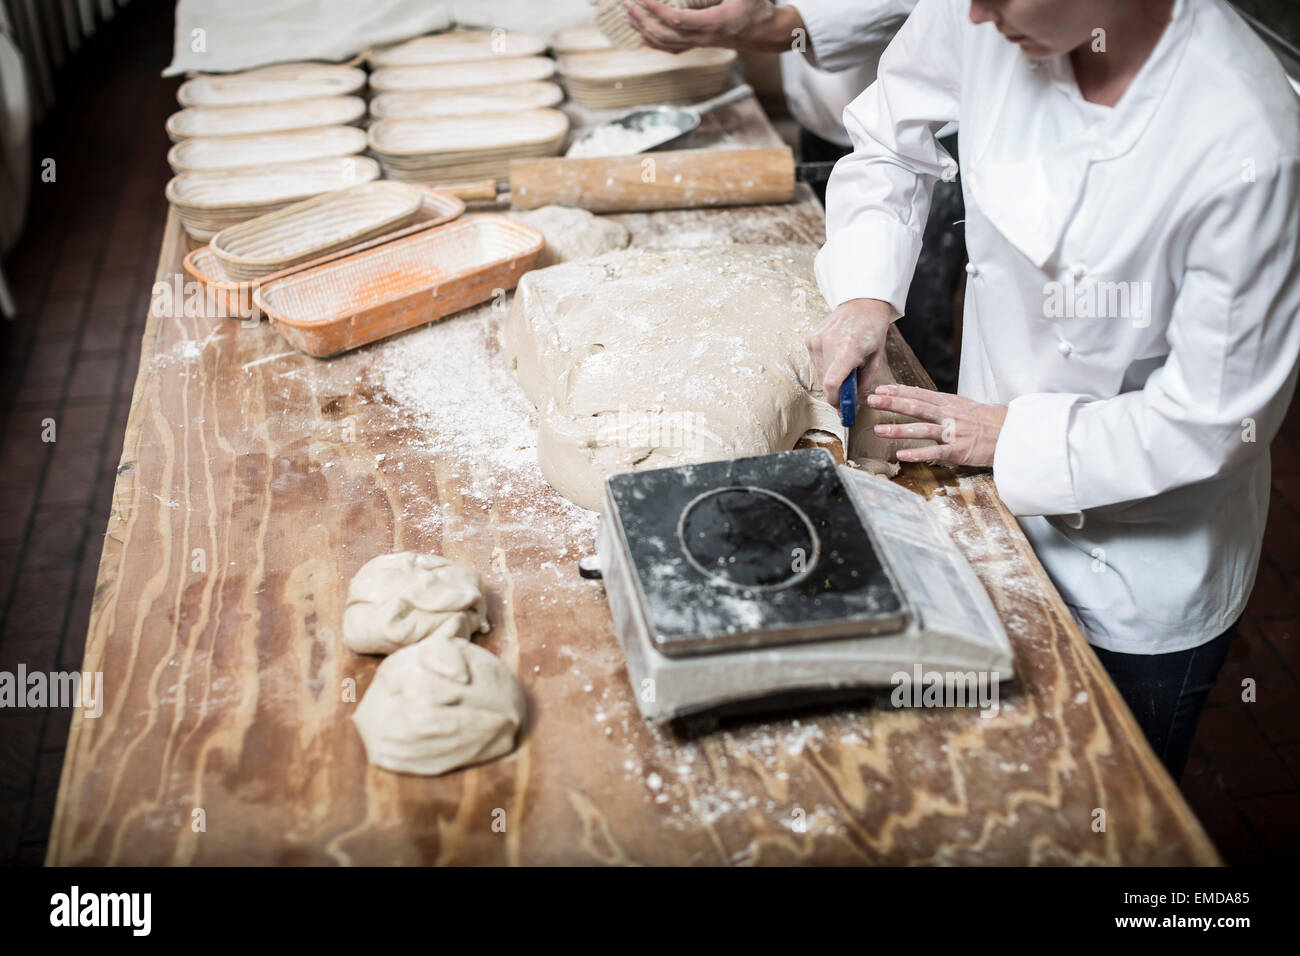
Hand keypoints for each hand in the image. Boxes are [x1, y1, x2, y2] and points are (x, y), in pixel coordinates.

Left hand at [621, 0, 804, 53]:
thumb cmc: (758, 6)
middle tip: (625, 3)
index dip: (656, 9)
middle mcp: (705, 37)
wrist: (767, 32)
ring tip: (626, 16)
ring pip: (666, 43)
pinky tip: (640, 36)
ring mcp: (701, 44)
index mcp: (714, 23)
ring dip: (643, 29)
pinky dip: (653, 43)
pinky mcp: (700, 44)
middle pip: (665, 34)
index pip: (677, 20)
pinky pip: (672, 48)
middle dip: (643, 18)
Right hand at [804, 298, 893, 412]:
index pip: (831, 384)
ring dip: (831, 378)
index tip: (842, 408)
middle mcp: (827, 344)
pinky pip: (816, 364)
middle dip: (836, 391)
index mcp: (847, 349)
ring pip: (819, 375)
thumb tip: (853, 405)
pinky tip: (837, 356)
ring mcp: (816, 341)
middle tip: (849, 388)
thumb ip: (862, 384)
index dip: (836, 400)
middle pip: (825, 382)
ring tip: (845, 365)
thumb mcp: (876, 360)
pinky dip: (826, 366)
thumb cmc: (872, 330)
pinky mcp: (810, 340)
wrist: (862, 304)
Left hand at [868, 385, 1007, 466]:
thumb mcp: (965, 407)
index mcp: (949, 403)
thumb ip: (943, 407)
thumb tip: (922, 404)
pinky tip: (901, 455)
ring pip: (921, 429)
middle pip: (916, 406)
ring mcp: (953, 432)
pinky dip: (917, 453)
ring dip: (898, 429)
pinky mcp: (958, 450)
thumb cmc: (988, 422)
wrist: (1013, 433)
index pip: (919, 394)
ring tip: (878, 429)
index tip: (880, 388)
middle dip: (892, 403)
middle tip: (871, 400)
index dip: (899, 391)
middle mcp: (949, 415)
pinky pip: (934, 452)